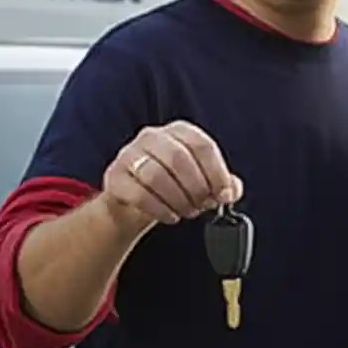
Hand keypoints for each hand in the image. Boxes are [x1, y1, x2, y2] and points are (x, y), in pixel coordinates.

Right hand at [101, 120, 243, 227]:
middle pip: (179, 158)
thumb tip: (232, 190)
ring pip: (156, 175)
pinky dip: (160, 209)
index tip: (224, 194)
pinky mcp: (114, 177)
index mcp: (178, 131)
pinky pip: (138, 193)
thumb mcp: (201, 181)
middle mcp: (152, 136)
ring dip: (178, 199)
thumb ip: (223, 183)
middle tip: (204, 205)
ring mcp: (129, 155)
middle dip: (197, 187)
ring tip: (188, 211)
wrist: (135, 204)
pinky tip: (171, 216)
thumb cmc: (173, 187)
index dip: (216, 172)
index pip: (201, 144)